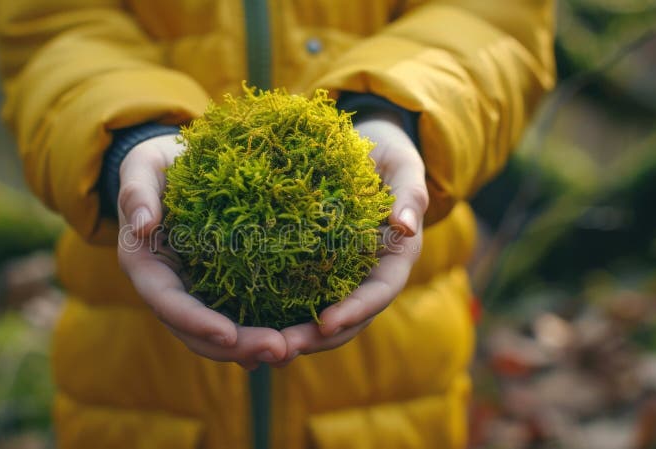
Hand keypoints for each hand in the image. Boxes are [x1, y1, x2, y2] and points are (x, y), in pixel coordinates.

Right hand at [116, 134, 286, 369]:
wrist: (175, 168)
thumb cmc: (157, 165)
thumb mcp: (142, 167)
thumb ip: (136, 191)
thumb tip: (142, 225)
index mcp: (144, 265)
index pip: (168, 303)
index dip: (196, 322)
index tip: (229, 334)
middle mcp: (168, 287)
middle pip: (197, 331)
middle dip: (236, 347)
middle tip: (280, 349)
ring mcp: (194, 291)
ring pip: (219, 333)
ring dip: (252, 347)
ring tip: (290, 350)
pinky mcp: (218, 287)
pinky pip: (238, 316)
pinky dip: (258, 332)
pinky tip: (290, 341)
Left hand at [271, 113, 427, 366]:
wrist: (367, 151)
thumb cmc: (389, 155)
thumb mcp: (404, 166)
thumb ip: (409, 193)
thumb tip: (405, 226)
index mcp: (395, 258)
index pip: (378, 294)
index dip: (354, 311)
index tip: (325, 323)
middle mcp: (369, 276)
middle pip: (347, 320)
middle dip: (315, 339)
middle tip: (278, 350)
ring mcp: (342, 277)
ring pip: (321, 319)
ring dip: (294, 336)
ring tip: (259, 349)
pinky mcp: (316, 271)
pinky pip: (299, 299)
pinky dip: (279, 316)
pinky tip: (246, 325)